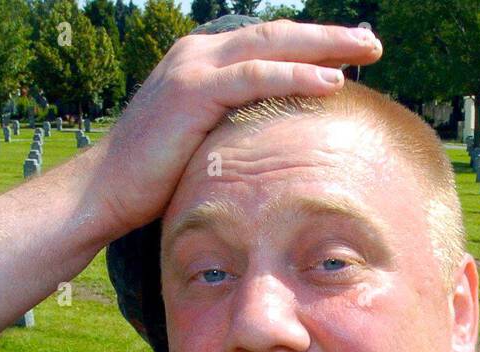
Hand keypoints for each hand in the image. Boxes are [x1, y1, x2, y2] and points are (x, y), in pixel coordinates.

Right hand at [93, 19, 381, 234]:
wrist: (105, 190)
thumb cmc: (153, 178)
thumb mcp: (201, 140)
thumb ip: (232, 124)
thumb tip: (271, 142)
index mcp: (202, 60)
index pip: (268, 43)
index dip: (312, 43)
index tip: (352, 49)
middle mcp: (199, 52)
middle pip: (278, 34)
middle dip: (329, 35)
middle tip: (374, 42)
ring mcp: (195, 67)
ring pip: (273, 46)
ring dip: (325, 46)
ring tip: (367, 50)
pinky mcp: (194, 91)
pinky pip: (256, 77)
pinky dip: (296, 76)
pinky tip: (332, 80)